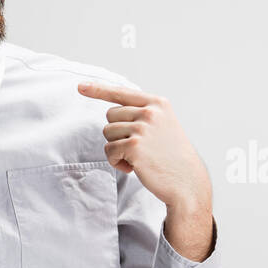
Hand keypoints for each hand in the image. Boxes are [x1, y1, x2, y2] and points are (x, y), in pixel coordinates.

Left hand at [78, 82, 211, 211]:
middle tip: (138, 148)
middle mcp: (150, 112)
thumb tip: (113, 112)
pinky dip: (116, 162)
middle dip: (117, 132)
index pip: (122, 93)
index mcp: (158, 104)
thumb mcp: (164, 125)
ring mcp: (142, 128)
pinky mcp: (134, 146)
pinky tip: (134, 167)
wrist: (187, 181)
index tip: (81, 86)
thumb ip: (144, 114)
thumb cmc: (173, 156)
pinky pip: (109, 150)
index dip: (99, 89)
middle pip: (111, 115)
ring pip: (107, 132)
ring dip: (117, 148)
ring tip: (138, 158)